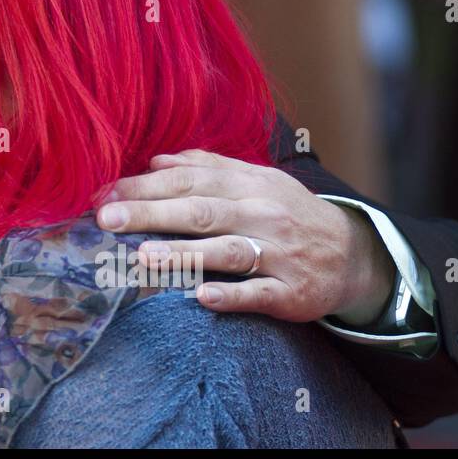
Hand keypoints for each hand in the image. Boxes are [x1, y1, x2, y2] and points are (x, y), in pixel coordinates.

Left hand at [96, 149, 395, 323]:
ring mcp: (276, 254)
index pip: (189, 180)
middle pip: (200, 212)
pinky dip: (231, 296)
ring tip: (143, 255)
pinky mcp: (290, 292)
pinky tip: (201, 298)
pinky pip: (258, 293)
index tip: (104, 193)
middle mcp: (260, 215)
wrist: (353, 253)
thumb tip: (156, 160)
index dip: (145, 186)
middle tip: (107, 218)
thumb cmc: (287, 212)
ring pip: (226, 252)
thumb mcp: (255, 180)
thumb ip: (207, 166)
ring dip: (184, 253)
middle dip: (151, 213)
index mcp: (247, 185)